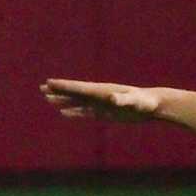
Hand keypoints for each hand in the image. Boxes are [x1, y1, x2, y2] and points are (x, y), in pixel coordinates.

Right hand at [41, 79, 163, 122]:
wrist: (154, 105)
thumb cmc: (144, 103)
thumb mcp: (134, 102)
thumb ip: (123, 100)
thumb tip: (113, 98)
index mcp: (102, 91)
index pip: (79, 88)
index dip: (64, 86)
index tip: (48, 83)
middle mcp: (99, 96)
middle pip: (74, 93)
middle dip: (58, 91)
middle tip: (41, 88)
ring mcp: (101, 104)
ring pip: (77, 102)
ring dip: (63, 101)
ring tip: (48, 99)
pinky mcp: (105, 113)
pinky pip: (85, 112)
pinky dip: (74, 112)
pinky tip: (65, 112)